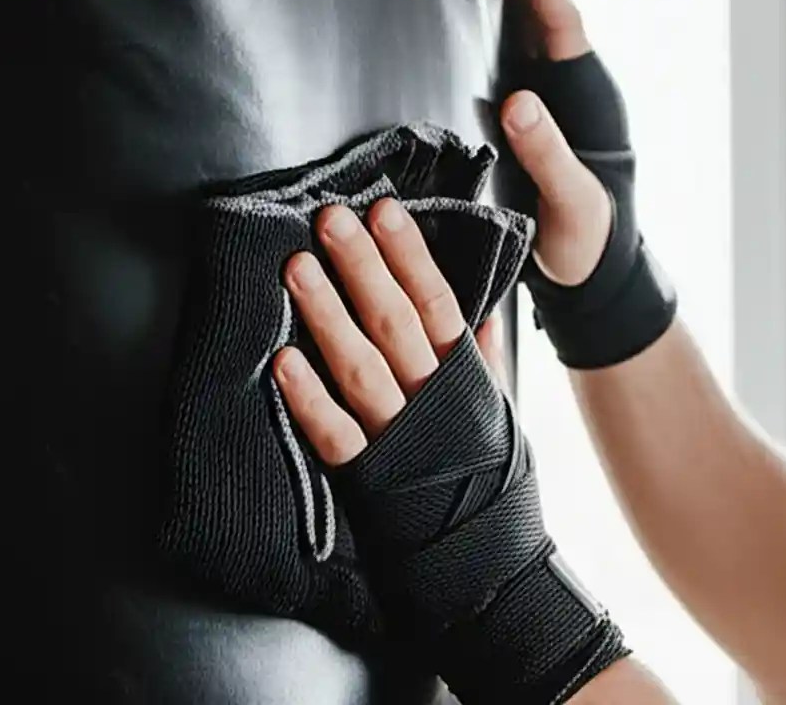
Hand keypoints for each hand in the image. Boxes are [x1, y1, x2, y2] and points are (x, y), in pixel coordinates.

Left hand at [273, 199, 628, 703]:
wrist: (498, 572)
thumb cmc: (498, 490)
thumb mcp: (503, 419)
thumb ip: (485, 365)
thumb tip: (481, 316)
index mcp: (468, 381)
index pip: (439, 304)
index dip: (410, 256)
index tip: (386, 212)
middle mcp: (435, 402)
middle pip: (396, 322)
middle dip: (363, 267)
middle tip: (331, 219)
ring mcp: (403, 440)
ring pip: (362, 367)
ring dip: (328, 315)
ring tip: (299, 268)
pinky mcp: (373, 481)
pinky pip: (336, 435)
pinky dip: (308, 399)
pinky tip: (282, 360)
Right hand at [503, 0, 610, 286]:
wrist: (588, 273)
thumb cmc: (591, 238)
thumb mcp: (571, 202)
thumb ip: (547, 153)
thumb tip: (518, 102)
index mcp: (589, 99)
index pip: (562, 26)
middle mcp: (569, 91)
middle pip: (537, 20)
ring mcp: (547, 103)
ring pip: (520, 40)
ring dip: (496, 12)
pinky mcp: (525, 120)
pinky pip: (504, 70)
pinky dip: (484, 47)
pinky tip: (456, 35)